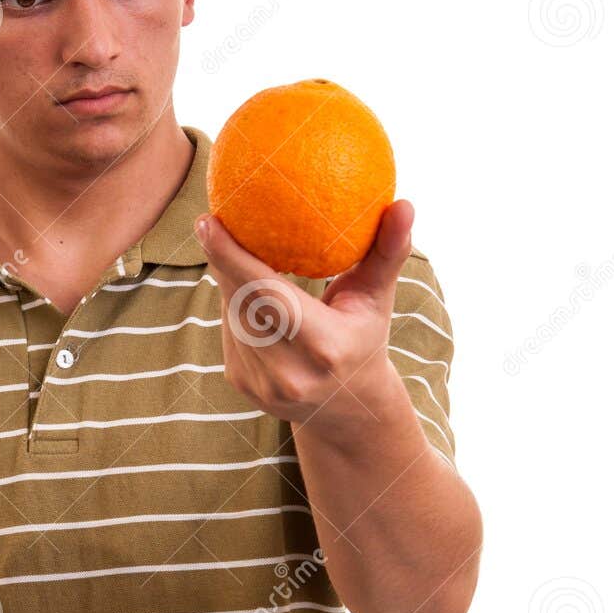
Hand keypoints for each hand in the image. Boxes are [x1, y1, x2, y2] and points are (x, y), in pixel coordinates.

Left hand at [194, 198, 414, 435]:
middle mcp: (288, 372)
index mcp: (324, 346)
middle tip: (216, 219)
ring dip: (227, 281)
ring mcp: (261, 384)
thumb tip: (405, 205)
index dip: (232, 257)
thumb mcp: (379, 297)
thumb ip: (388, 251)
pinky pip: (228, 331)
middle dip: (223, 259)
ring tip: (229, 247)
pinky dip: (233, 305)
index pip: (266, 294)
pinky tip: (240, 286)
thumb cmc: (365, 336)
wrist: (349, 408)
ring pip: (230, 315)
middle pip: (241, 301)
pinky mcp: (242, 385)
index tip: (208, 220)